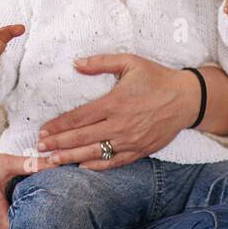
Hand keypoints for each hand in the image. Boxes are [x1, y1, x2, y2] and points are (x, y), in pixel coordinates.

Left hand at [33, 55, 197, 170]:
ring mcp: (130, 140)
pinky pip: (115, 162)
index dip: (58, 126)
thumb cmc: (157, 78)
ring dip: (71, 157)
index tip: (43, 131)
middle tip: (40, 149)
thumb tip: (76, 63)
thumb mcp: (130, 62)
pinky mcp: (140, 151)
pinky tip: (83, 166)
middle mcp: (120, 124)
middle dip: (58, 144)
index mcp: (114, 103)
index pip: (78, 118)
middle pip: (81, 138)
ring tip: (53, 161)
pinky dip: (97, 165)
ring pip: (95, 153)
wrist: (187, 98)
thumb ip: (101, 62)